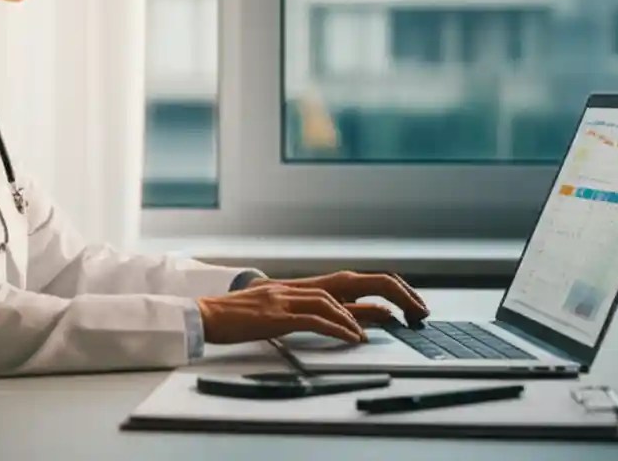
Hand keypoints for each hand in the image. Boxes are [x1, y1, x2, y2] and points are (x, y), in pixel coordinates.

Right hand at [197, 283, 366, 344]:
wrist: (202, 315)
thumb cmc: (220, 317)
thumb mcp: (250, 309)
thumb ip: (268, 310)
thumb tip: (279, 321)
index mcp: (275, 289)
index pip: (314, 290)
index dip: (336, 302)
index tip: (349, 315)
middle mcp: (281, 290)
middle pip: (325, 294)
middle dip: (347, 310)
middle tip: (361, 325)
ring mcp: (279, 302)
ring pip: (325, 304)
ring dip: (346, 319)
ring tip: (358, 334)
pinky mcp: (277, 318)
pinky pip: (314, 321)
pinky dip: (336, 329)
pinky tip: (347, 338)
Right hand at [246, 270, 429, 327]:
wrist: (204, 314)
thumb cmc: (238, 317)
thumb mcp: (278, 310)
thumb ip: (309, 312)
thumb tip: (345, 322)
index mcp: (299, 285)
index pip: (350, 280)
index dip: (381, 288)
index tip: (405, 302)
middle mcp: (296, 285)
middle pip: (352, 280)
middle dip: (387, 291)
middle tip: (413, 307)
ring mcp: (285, 296)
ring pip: (333, 299)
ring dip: (360, 315)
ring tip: (382, 327)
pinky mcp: (275, 314)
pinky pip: (313, 318)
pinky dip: (336, 327)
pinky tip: (351, 337)